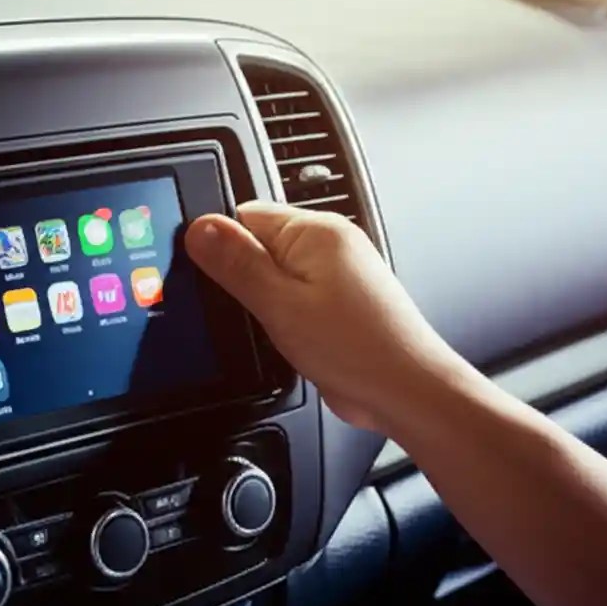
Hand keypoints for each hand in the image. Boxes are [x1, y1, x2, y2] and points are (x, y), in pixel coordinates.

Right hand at [185, 201, 472, 433]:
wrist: (406, 391)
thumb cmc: (358, 350)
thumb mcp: (280, 305)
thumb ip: (237, 263)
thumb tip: (201, 228)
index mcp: (316, 231)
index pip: (244, 214)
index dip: (222, 247)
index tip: (218, 280)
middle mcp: (330, 244)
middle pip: (258, 245)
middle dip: (244, 279)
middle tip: (255, 312)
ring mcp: (336, 273)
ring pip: (275, 275)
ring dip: (265, 302)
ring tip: (280, 329)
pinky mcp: (337, 302)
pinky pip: (294, 296)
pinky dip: (283, 316)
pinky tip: (291, 338)